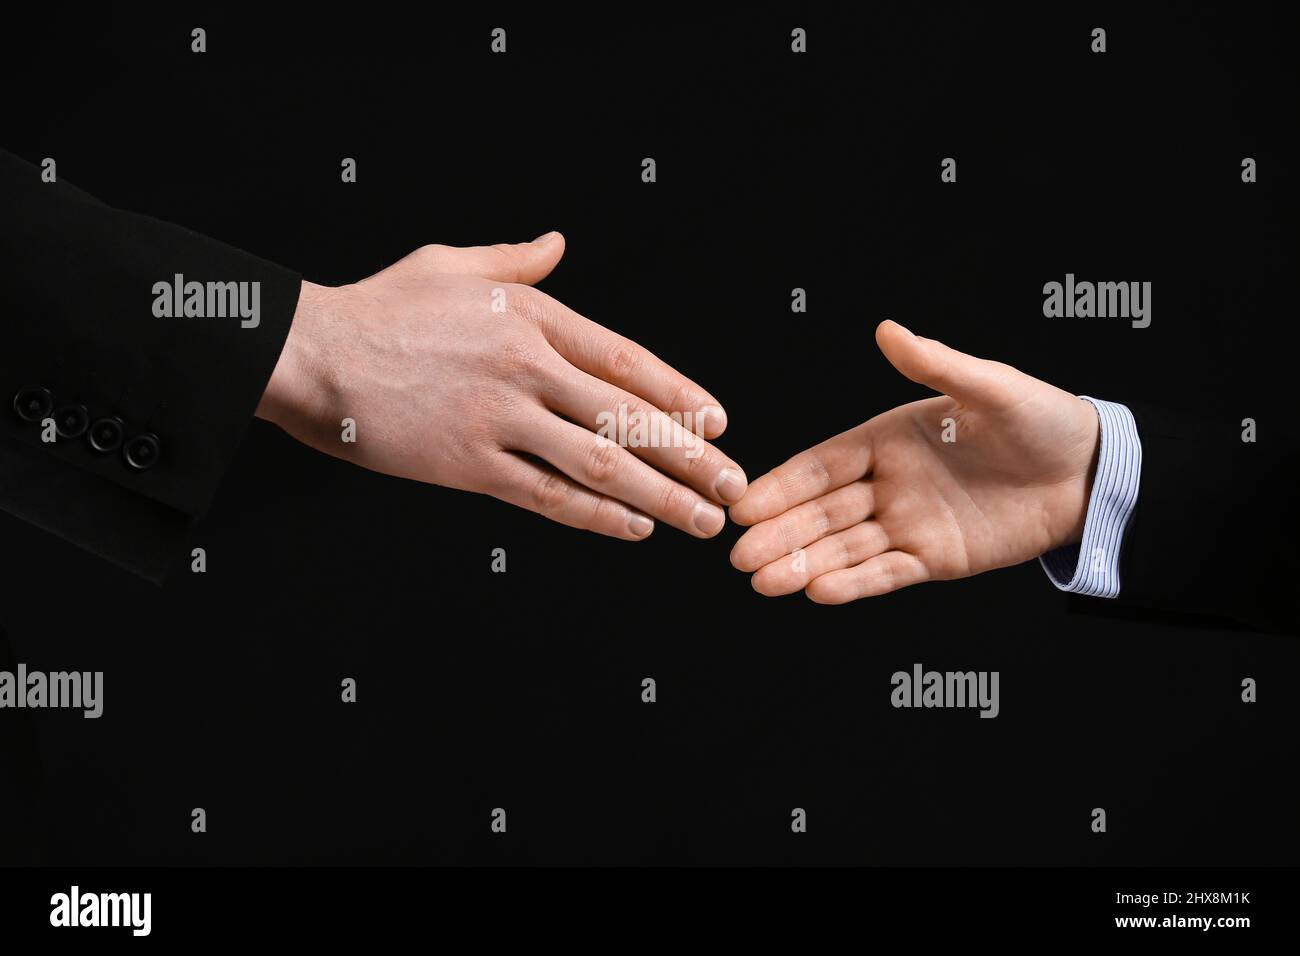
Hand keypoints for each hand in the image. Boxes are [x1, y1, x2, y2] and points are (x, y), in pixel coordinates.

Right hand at [257, 233, 745, 538]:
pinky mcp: (468, 464)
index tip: (719, 423)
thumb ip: (516, 261)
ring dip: (660, 495)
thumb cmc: (380, 307)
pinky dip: (596, 515)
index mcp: (531, 315)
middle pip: (629, 416)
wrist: (308, 352)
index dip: (681, 394)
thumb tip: (558, 243)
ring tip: (702, 521)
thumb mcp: (451, 264)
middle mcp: (526, 366)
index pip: (627, 360)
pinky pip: (547, 495)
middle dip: (691, 456)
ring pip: (601, 461)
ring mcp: (499, 416)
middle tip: (735, 487)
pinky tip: (635, 529)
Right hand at [729, 320, 1099, 602]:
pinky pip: (886, 572)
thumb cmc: (1041, 420)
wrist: (1089, 473)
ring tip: (764, 584)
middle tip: (740, 557)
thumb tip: (888, 330)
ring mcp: (908, 523)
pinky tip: (819, 591)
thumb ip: (936, 365)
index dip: (783, 485)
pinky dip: (854, 583)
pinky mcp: (935, 559)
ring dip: (804, 565)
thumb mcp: (989, 387)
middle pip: (822, 513)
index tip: (744, 504)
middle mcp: (889, 483)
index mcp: (888, 439)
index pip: (823, 466)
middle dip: (780, 534)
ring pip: (844, 548)